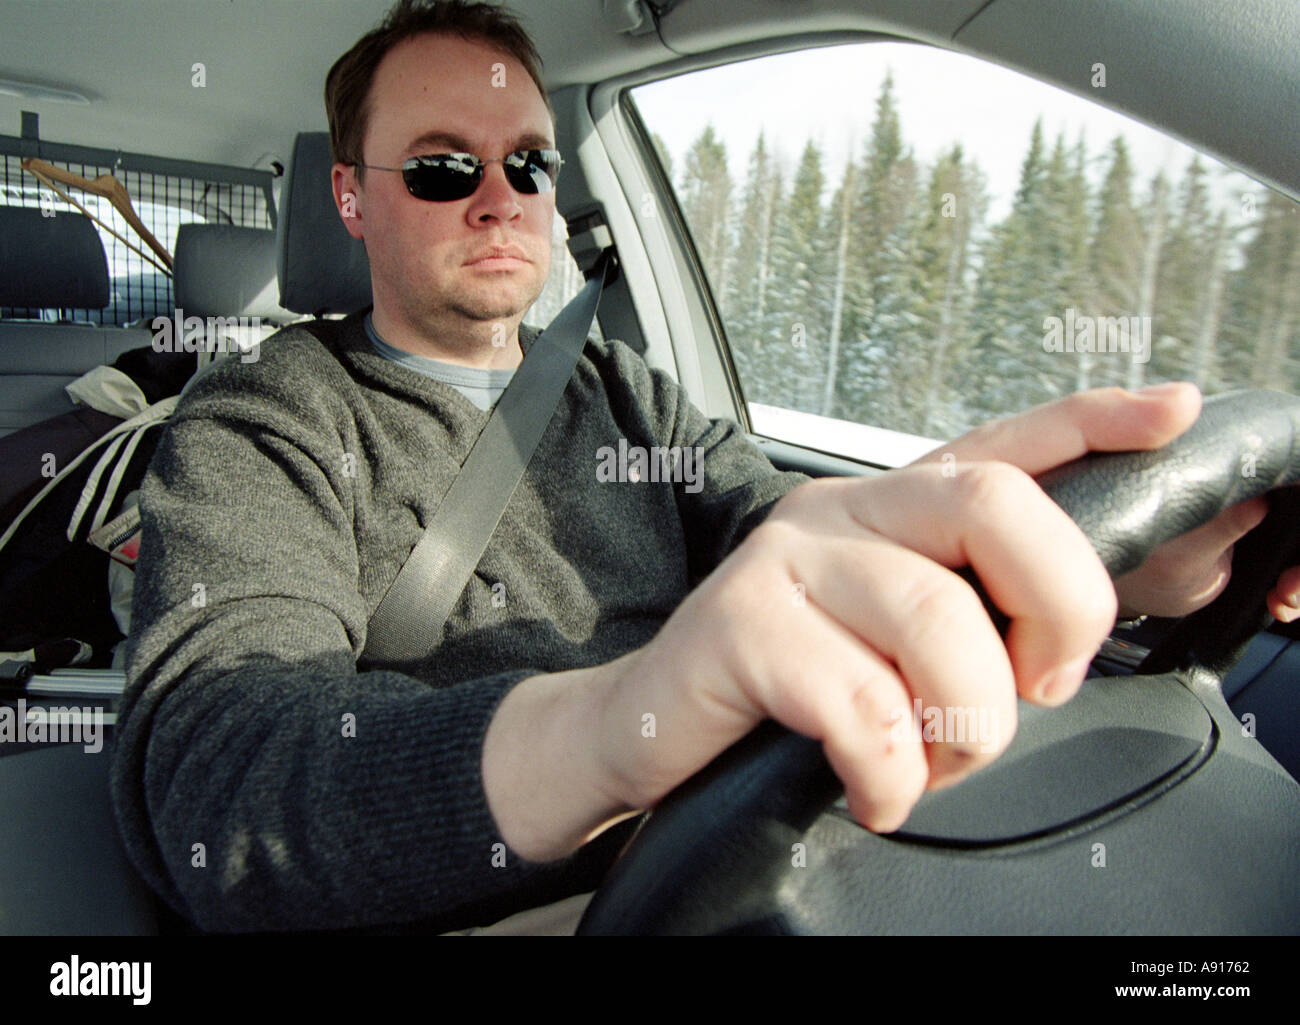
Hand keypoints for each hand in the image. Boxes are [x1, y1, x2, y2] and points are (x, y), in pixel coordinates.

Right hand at [597, 385, 1219, 835]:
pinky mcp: (739, 624)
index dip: (1093, 422)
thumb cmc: (781, 689)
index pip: (1001, 445)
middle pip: (991, 505)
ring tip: (932, 767)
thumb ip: (959, 622)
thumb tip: (1051, 659)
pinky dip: (892, 776)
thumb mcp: (882, 644)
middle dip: (1058, 607)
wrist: (649, 725)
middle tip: (1038, 687)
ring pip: (935, 622)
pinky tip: (874, 791)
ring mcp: (784, 559)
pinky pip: (863, 707)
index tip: (1172, 412)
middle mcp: (840, 512)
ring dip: (965, 728)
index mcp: (889, 512)